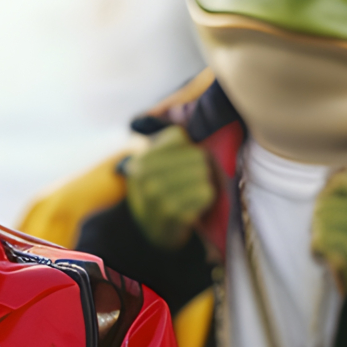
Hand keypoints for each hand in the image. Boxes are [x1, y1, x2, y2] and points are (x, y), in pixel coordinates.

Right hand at [125, 126, 215, 250]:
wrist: (147, 237)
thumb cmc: (157, 195)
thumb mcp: (150, 167)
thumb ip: (166, 142)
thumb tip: (183, 109)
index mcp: (140, 160)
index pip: (179, 137)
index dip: (187, 150)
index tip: (180, 166)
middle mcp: (144, 175)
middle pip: (196, 156)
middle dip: (200, 169)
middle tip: (190, 184)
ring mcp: (158, 195)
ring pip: (203, 174)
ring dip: (204, 185)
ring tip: (191, 196)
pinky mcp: (173, 213)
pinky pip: (206, 194)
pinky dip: (206, 201)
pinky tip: (193, 208)